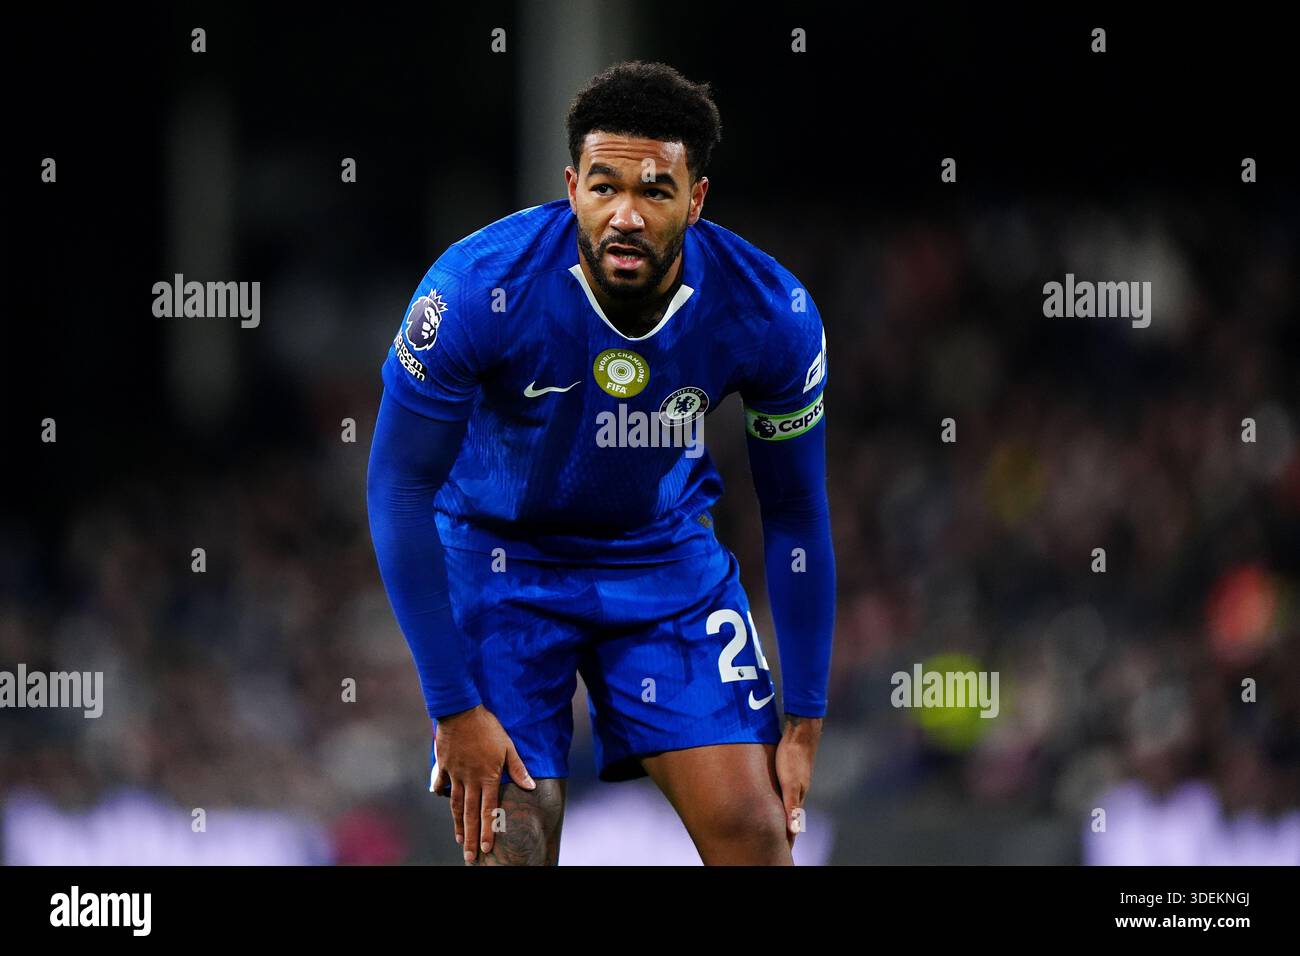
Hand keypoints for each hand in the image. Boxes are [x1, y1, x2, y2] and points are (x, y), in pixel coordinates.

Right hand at [431, 704, 535, 861]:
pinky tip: (440, 799)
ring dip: (457, 824)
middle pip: (469, 814)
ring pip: (455, 804)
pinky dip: (441, 792)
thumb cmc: (488, 727)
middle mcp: (470, 780)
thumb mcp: (508, 746)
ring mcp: (455, 774)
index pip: (488, 811)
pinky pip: (442, 783)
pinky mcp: (444, 765)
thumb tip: (531, 786)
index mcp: (487, 777)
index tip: (487, 849)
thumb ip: (518, 769)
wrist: (461, 711)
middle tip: (469, 857)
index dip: (488, 831)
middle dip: (471, 838)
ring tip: (459, 839)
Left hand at [774, 713, 822, 850]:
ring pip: (787, 805)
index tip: (784, 854)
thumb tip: (795, 831)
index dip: (789, 840)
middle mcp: (798, 791)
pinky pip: (783, 793)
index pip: (794, 826)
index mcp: (798, 797)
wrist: (801, 730)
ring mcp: (795, 781)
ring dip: (782, 817)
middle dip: (785, 832)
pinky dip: (778, 803)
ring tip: (774, 829)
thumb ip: (792, 806)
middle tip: (778, 846)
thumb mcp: (790, 782)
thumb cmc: (793, 755)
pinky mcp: (789, 772)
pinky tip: (773, 800)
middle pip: (791, 817)